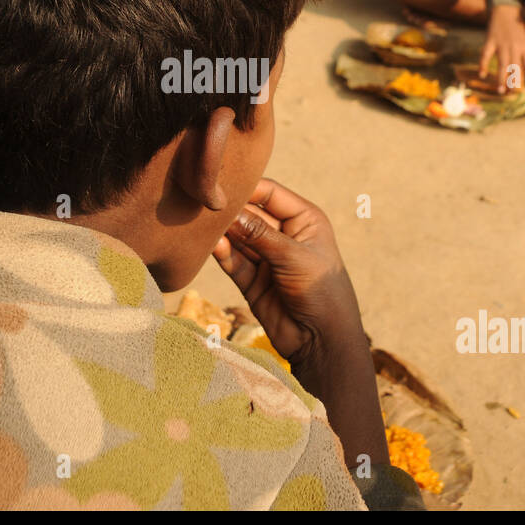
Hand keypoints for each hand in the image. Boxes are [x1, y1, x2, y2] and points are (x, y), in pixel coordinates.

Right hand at [211, 178, 364, 361]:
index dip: (247, 187)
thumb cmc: (322, 291)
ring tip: (201, 223)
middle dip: (230, 210)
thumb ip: (260, 234)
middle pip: (250, 214)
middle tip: (205, 204)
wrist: (322, 341)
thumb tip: (229, 214)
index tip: (221, 184)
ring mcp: (266, 258)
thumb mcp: (294, 257)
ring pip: (238, 238)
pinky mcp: (252, 280)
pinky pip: (233, 261)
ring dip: (222, 232)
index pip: (269, 193)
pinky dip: (222, 253)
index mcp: (304, 220)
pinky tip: (211, 245)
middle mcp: (283, 235)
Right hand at [480, 5, 524, 91]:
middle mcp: (515, 46)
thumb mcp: (524, 41)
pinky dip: (484, 65)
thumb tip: (522, 76)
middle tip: (509, 94)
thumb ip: (522, 56)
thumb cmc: (516, 28)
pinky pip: (486, 55)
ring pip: (503, 64)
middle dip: (513, 83)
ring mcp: (503, 44)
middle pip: (515, 68)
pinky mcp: (491, 40)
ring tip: (500, 91)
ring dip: (501, 79)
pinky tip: (482, 74)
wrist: (505, 9)